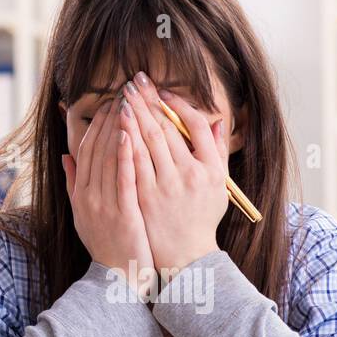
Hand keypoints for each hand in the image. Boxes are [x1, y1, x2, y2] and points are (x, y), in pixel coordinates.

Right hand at [61, 98, 157, 300]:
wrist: (117, 280)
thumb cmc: (106, 246)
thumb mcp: (83, 215)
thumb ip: (73, 185)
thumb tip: (65, 157)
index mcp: (80, 194)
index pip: (85, 151)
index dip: (96, 125)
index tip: (108, 104)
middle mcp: (88, 196)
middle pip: (97, 149)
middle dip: (109, 119)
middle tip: (122, 94)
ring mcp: (103, 204)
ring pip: (109, 159)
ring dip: (118, 128)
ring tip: (128, 104)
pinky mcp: (122, 213)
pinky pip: (122, 178)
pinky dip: (125, 154)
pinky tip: (131, 134)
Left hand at [118, 72, 228, 283]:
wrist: (186, 256)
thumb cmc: (201, 216)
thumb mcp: (218, 184)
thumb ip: (217, 151)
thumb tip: (217, 120)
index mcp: (209, 169)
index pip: (195, 126)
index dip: (178, 105)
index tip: (162, 91)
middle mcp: (189, 175)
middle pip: (166, 129)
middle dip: (148, 102)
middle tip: (135, 81)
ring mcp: (165, 187)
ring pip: (147, 142)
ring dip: (134, 115)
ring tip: (123, 96)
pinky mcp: (144, 198)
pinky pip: (133, 164)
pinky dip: (125, 142)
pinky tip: (117, 125)